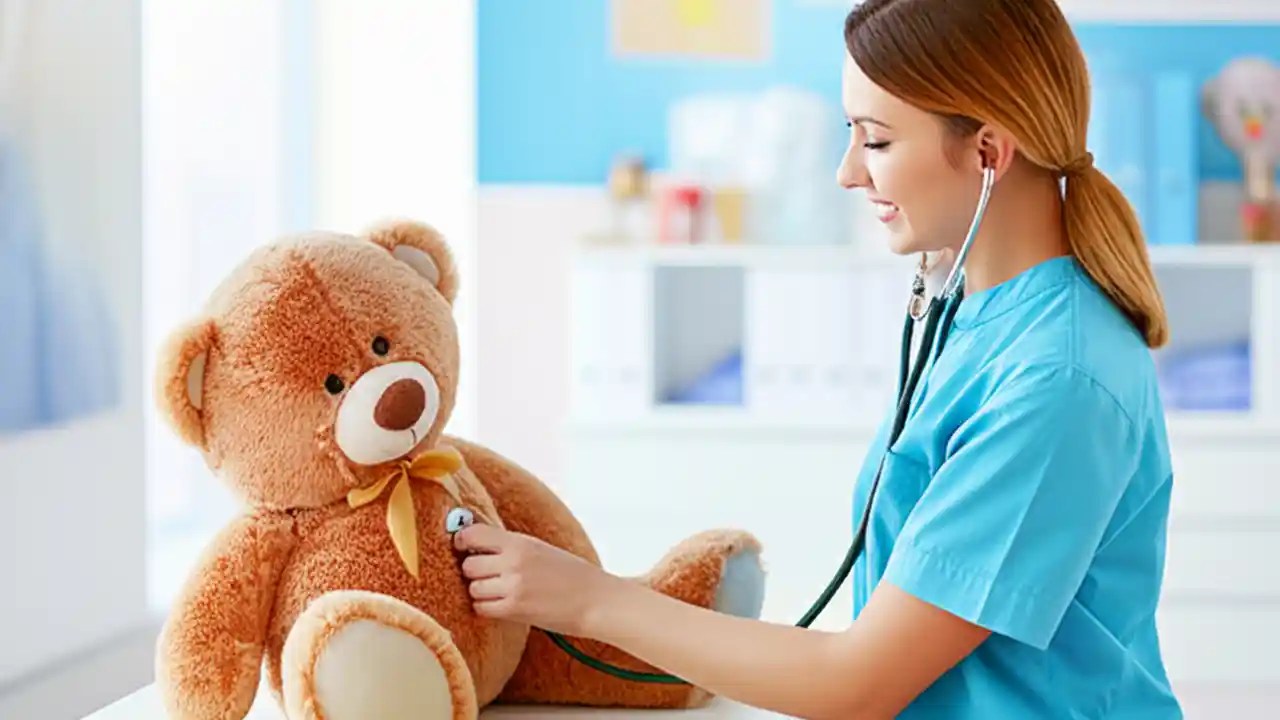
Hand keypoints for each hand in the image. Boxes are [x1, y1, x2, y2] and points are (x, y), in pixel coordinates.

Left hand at [453, 523, 622, 636]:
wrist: (595, 600)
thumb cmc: (571, 574)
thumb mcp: (540, 548)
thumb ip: (510, 545)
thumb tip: (476, 542)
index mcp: (521, 543)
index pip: (473, 534)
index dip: (463, 540)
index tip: (464, 545)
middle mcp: (513, 562)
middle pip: (469, 564)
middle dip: (475, 571)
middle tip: (488, 574)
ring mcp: (512, 587)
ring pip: (473, 588)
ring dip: (481, 591)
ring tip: (499, 591)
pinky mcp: (514, 610)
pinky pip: (481, 608)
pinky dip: (487, 607)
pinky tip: (501, 605)